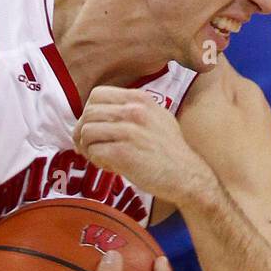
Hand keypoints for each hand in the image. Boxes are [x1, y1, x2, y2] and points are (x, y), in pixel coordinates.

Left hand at [73, 86, 208, 203]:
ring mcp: (129, 131)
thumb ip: (131, 109)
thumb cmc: (170, 151)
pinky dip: (97, 161)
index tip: (93, 128)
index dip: (89, 112)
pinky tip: (110, 167)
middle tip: (89, 147)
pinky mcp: (124, 154)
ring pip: (87, 132)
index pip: (97, 95)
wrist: (187, 176)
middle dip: (83, 132)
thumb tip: (101, 112)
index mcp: (139, 99)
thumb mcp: (156, 116)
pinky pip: (94, 152)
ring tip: (102, 158)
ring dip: (89, 148)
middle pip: (88, 113)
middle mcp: (134, 111)